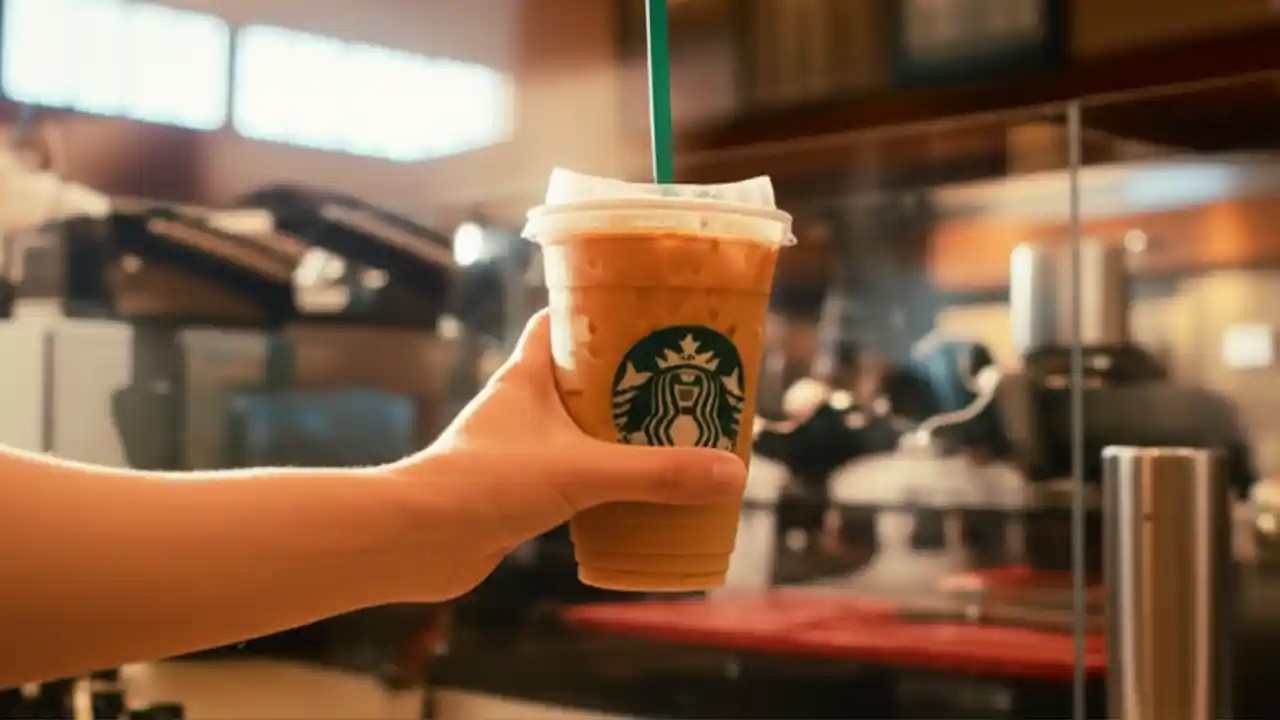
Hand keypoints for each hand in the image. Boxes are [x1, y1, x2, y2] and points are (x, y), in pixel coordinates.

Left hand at [387, 311, 746, 600]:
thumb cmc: (482, 485)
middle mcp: (521, 404)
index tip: (648, 314)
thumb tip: (730, 472)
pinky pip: (571, 472)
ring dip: (618, 432)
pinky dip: (602, 477)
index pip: (563, 321)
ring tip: (672, 436)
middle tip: (681, 383)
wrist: (415, 543)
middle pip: (583, 376)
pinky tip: (635, 493)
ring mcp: (517, 447)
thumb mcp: (581, 472)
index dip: (602, 312)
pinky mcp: (517, 490)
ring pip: (578, 427)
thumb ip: (655, 473)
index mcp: (527, 374)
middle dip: (629, 380)